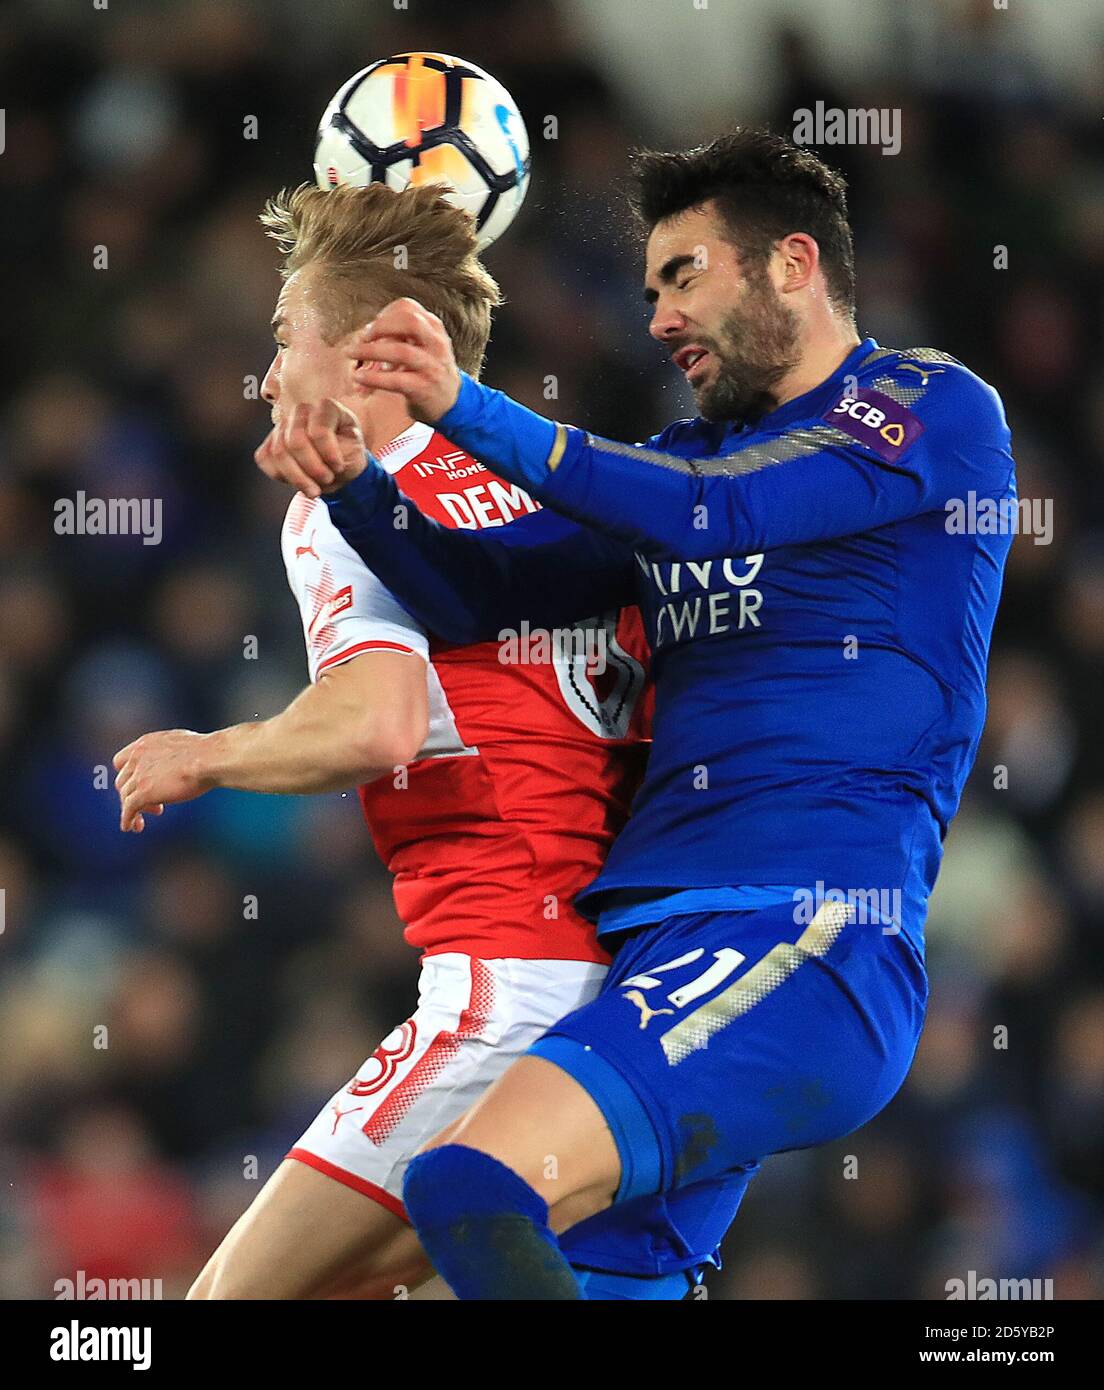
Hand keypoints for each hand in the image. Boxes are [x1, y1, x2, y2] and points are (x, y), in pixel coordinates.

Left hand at [113, 730, 216, 832]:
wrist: (210, 758)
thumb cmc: (206, 752)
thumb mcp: (181, 744)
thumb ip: (171, 753)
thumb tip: (181, 760)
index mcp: (145, 744)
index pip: (121, 761)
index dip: (128, 775)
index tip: (137, 784)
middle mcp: (137, 758)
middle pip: (123, 781)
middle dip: (133, 793)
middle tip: (153, 804)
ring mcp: (139, 776)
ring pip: (125, 796)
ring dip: (133, 809)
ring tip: (145, 820)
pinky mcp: (143, 793)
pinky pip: (128, 809)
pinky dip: (127, 819)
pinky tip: (131, 827)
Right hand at [255, 398, 368, 498]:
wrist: (336, 465)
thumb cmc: (348, 454)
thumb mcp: (355, 452)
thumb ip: (342, 452)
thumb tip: (325, 460)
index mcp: (326, 408)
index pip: (319, 431)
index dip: (328, 454)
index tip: (339, 467)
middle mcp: (301, 411)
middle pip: (295, 442)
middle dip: (312, 468)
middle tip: (327, 479)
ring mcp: (283, 426)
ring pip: (279, 453)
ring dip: (298, 478)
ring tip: (315, 490)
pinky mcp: (269, 443)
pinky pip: (265, 460)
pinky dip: (282, 477)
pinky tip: (300, 482)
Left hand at [345, 297, 461, 422]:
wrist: (452, 403)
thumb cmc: (430, 371)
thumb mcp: (422, 346)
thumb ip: (398, 337)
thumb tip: (363, 336)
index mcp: (433, 328)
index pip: (407, 308)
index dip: (384, 314)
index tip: (371, 327)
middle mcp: (436, 344)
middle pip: (409, 321)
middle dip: (380, 327)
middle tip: (362, 337)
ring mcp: (432, 366)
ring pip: (400, 351)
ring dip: (370, 351)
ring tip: (352, 354)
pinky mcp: (424, 388)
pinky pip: (396, 380)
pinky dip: (373, 378)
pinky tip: (359, 378)